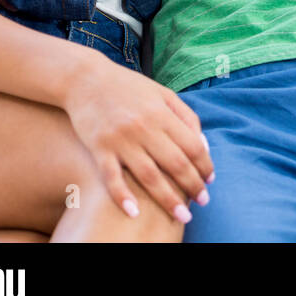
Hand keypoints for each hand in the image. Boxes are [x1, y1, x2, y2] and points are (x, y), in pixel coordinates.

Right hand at [61, 52, 214, 223]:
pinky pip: (112, 178)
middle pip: (176, 164)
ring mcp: (120, 140)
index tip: (210, 180)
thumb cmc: (129, 88)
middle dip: (193, 186)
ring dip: (168, 199)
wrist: (85, 80)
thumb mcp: (164, 94)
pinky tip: (134, 212)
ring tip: (182, 215)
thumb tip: (204, 145)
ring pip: (149, 176)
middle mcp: (144, 128)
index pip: (193, 146)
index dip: (205, 165)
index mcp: (162, 113)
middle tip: (202, 202)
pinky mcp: (99, 149)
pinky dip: (122, 197)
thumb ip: (186, 117)